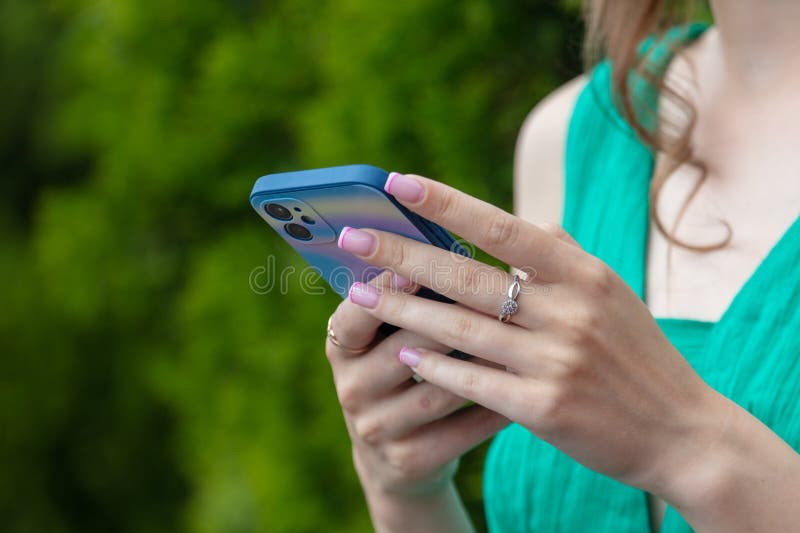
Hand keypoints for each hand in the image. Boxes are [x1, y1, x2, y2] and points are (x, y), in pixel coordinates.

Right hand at [325, 271, 509, 497]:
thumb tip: (452, 240)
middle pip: (404, 346)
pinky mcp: (408, 460)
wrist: (402, 456)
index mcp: (342, 345)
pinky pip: (461, 429)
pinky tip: (525, 386)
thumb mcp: (391, 336)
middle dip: (452, 319)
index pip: (355, 311)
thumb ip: (410, 292)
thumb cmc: (406, 370)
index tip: (426, 262)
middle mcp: (351, 387)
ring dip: (482, 364)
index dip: (388, 286)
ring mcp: (376, 428)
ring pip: (437, 389)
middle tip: (498, 294)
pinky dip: (494, 407)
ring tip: (523, 338)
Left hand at [338, 172, 730, 500]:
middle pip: (468, 276)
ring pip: (461, 328)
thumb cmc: (637, 354)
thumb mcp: (611, 293)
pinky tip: (402, 350)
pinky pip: (473, 382)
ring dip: (404, 310)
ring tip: (363, 294)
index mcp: (583, 274)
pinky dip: (434, 365)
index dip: (446, 203)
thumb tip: (530, 222)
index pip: (503, 227)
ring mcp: (556, 361)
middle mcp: (569, 312)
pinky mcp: (545, 408)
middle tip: (352, 238)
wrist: (682, 431)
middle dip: (402, 255)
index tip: (398, 185)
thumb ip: (564, 257)